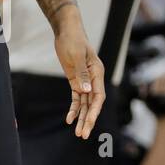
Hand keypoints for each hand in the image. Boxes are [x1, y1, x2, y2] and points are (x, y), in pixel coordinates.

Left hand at [54, 13, 104, 138]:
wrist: (66, 30)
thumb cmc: (72, 40)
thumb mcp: (75, 56)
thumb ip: (81, 74)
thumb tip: (87, 91)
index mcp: (97, 73)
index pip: (98, 97)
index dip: (94, 112)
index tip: (88, 123)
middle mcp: (94, 78)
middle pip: (93, 103)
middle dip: (88, 120)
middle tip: (83, 135)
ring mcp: (85, 80)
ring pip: (85, 103)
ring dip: (81, 118)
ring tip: (78, 133)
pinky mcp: (76, 80)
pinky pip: (77, 98)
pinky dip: (74, 108)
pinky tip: (69, 119)